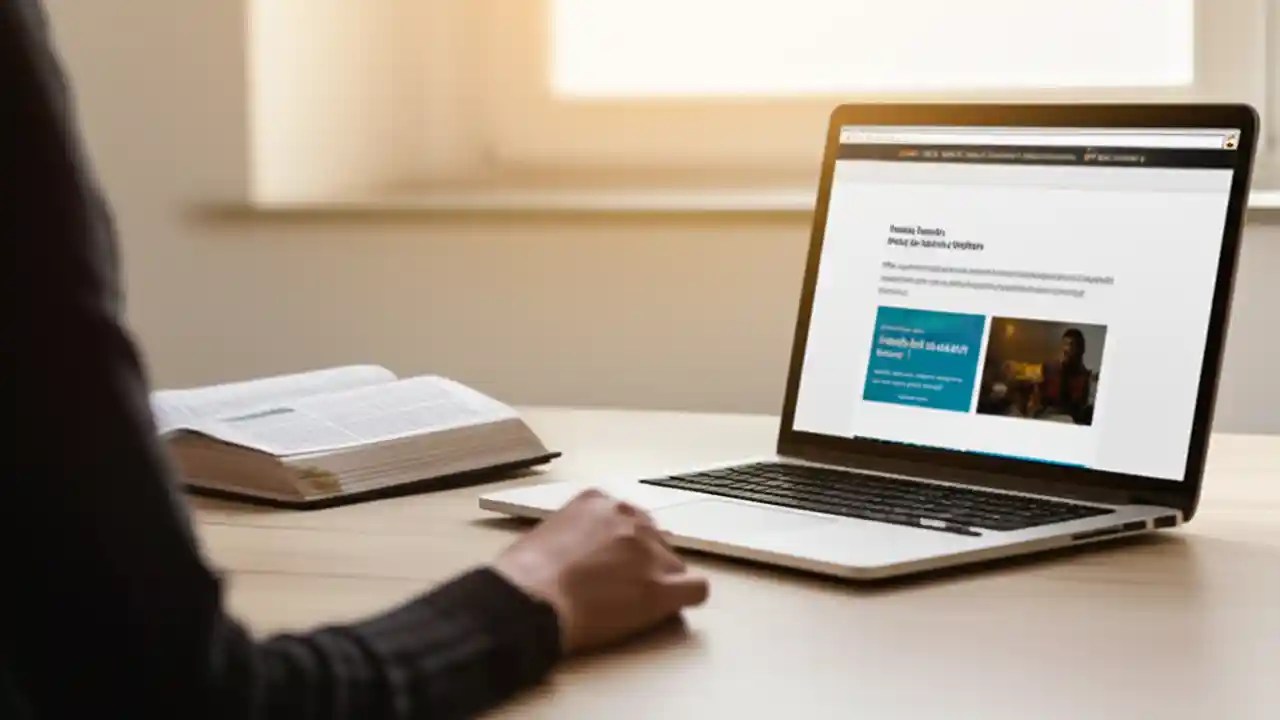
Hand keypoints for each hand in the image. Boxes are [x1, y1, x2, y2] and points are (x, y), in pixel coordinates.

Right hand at [492, 488, 708, 653]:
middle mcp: (629, 519)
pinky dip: (686, 597)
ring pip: (673, 565)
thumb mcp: (545, 532)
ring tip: (632, 603)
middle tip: (620, 586)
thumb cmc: (523, 575)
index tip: (609, 562)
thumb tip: (579, 554)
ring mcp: (649, 553)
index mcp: (599, 502)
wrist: (528, 600)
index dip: (621, 545)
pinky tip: (671, 606)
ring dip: (659, 581)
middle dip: (641, 561)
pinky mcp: (660, 588)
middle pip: (654, 539)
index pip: (628, 519)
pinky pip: (696, 589)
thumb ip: (574, 533)